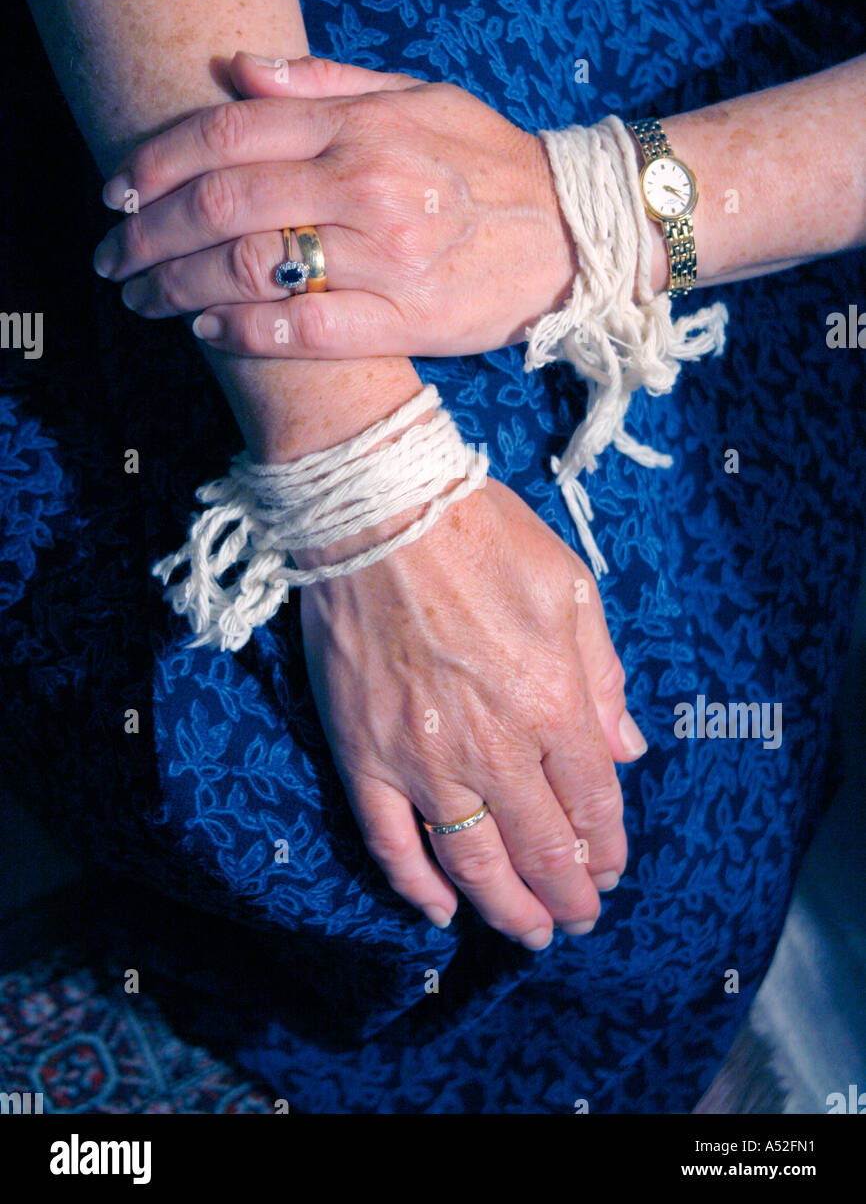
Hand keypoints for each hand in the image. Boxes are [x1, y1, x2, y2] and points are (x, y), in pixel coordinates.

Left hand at [95, 52, 576, 356]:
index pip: (230, 136)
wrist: (576, 230)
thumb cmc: (486, 159)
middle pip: (226, 204)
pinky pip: (312, 330)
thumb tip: (238, 70)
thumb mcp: (415, 94)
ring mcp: (392, 258)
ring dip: (181, 286)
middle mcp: (370, 186)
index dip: (157, 164)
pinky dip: (250, 331)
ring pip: (255, 269)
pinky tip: (211, 328)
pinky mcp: (414, 320)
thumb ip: (323, 82)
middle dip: (152, 234)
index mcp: (363, 127)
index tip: (117, 193)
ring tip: (146, 299)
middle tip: (114, 259)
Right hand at [297, 475, 646, 948]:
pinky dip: (415, 886)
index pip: (592, 803)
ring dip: (507, 909)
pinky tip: (439, 910)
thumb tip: (627, 751)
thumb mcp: (571, 589)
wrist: (378, 511)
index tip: (609, 872)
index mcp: (553, 702)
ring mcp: (423, 760)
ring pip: (471, 862)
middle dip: (568, 895)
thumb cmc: (482, 536)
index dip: (606, 849)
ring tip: (529, 934)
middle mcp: (494, 747)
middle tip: (578, 920)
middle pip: (540, 847)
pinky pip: (389, 842)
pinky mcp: (364, 756)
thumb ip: (603, 677)